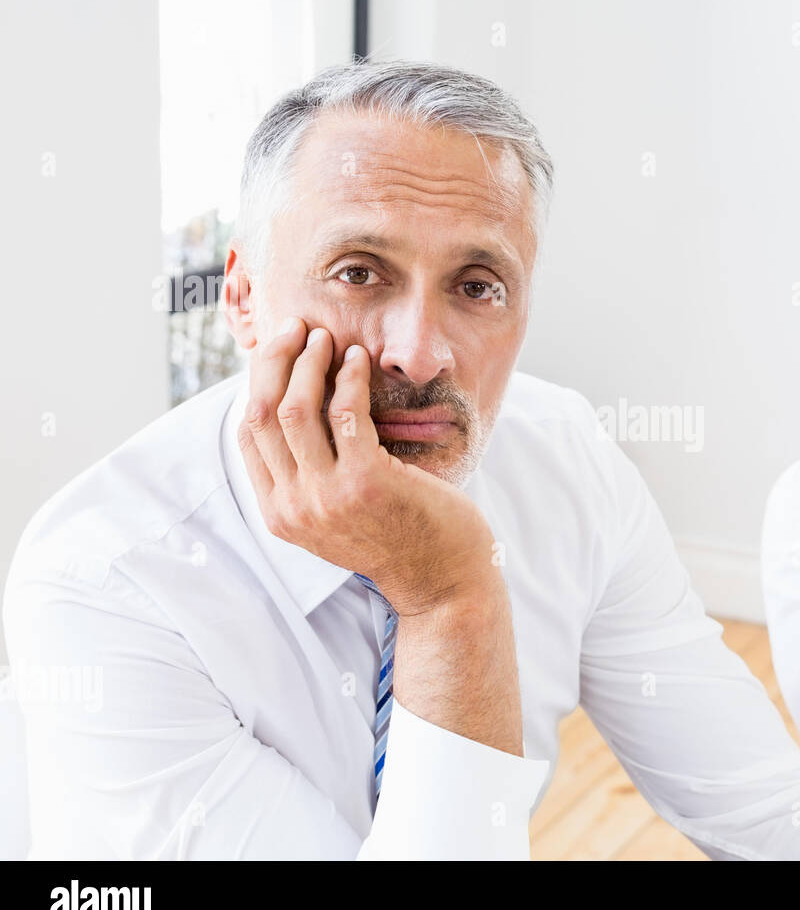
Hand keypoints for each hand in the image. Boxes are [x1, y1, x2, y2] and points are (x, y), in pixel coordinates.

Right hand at [237, 317, 522, 754]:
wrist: (443, 581)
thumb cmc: (398, 537)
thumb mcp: (336, 514)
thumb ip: (312, 474)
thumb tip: (298, 406)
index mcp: (280, 514)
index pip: (247, 434)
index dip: (258, 382)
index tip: (278, 350)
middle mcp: (294, 508)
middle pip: (262, 413)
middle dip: (276, 360)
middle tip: (297, 327)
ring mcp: (327, 497)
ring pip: (296, 408)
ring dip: (309, 363)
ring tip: (327, 337)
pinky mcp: (367, 482)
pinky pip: (346, 412)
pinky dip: (350, 378)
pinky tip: (360, 359)